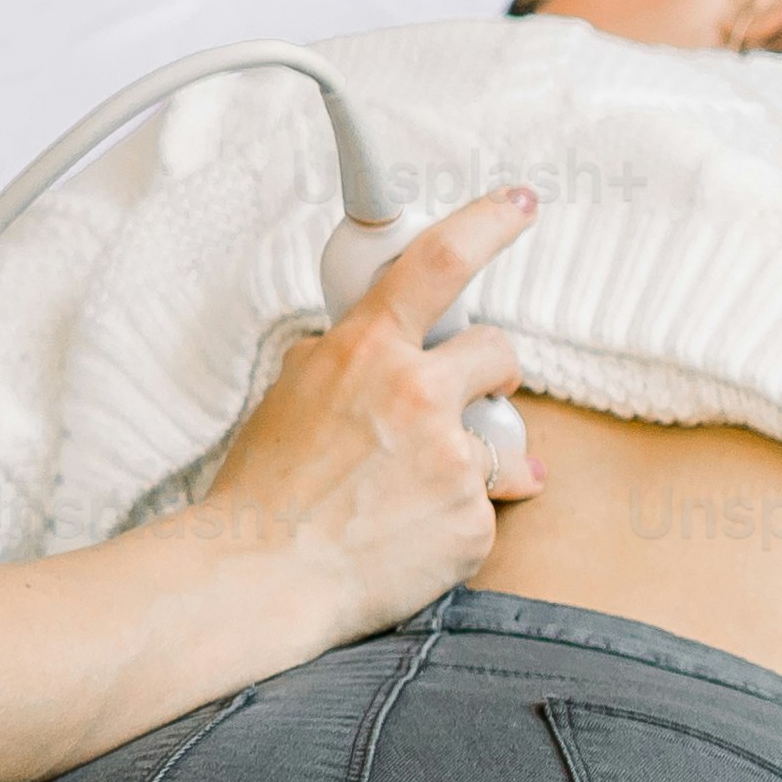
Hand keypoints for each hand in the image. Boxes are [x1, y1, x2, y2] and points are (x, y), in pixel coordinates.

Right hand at [192, 183, 546, 620]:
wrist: (261, 577)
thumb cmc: (265, 490)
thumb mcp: (293, 392)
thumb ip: (345, 357)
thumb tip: (372, 344)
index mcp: (366, 351)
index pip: (440, 260)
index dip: (488, 222)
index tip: (519, 204)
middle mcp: (416, 395)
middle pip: (497, 350)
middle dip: (489, 371)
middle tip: (461, 397)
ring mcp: (451, 460)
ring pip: (500, 436)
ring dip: (472, 452)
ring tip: (414, 488)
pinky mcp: (471, 521)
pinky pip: (487, 506)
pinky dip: (456, 520)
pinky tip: (410, 534)